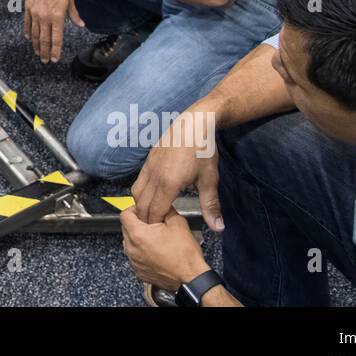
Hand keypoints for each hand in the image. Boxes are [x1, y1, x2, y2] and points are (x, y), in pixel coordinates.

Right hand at [24, 0, 84, 63]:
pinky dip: (28, 32)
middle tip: (45, 61)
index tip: (55, 59)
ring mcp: (35, 13)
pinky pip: (27, 24)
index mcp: (57, 16)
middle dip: (45, 52)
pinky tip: (29, 38)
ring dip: (36, 45)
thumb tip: (80, 25)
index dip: (56, 50)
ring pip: (34, 34)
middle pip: (44, 39)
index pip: (56, 38)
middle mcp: (45, 17)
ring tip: (38, 53)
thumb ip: (73, 14)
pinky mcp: (28, 8)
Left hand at [120, 206, 208, 292]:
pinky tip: (156, 251)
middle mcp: (132, 249)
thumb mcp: (178, 223)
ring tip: (156, 238)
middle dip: (137, 223)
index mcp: (138, 234)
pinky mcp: (139, 272)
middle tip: (152, 223)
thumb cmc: (185, 255)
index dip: (134, 209)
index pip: (124, 214)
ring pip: (130, 243)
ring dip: (139, 238)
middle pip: (126, 228)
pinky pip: (135, 257)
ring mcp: (134, 262)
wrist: (191, 278)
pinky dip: (142, 253)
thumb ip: (165, 209)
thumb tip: (160, 203)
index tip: (143, 210)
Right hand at [132, 112, 223, 229]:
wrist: (195, 122)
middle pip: (141, 205)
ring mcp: (148, 166)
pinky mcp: (148, 159)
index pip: (154, 212)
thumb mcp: (209, 179)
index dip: (156, 225)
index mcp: (167, 184)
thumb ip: (210, 205)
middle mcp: (153, 176)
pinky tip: (154, 194)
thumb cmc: (203, 151)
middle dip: (147, 219)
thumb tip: (218, 228)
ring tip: (154, 213)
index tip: (162, 233)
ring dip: (141, 205)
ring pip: (136, 192)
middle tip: (157, 229)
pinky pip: (139, 180)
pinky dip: (142, 192)